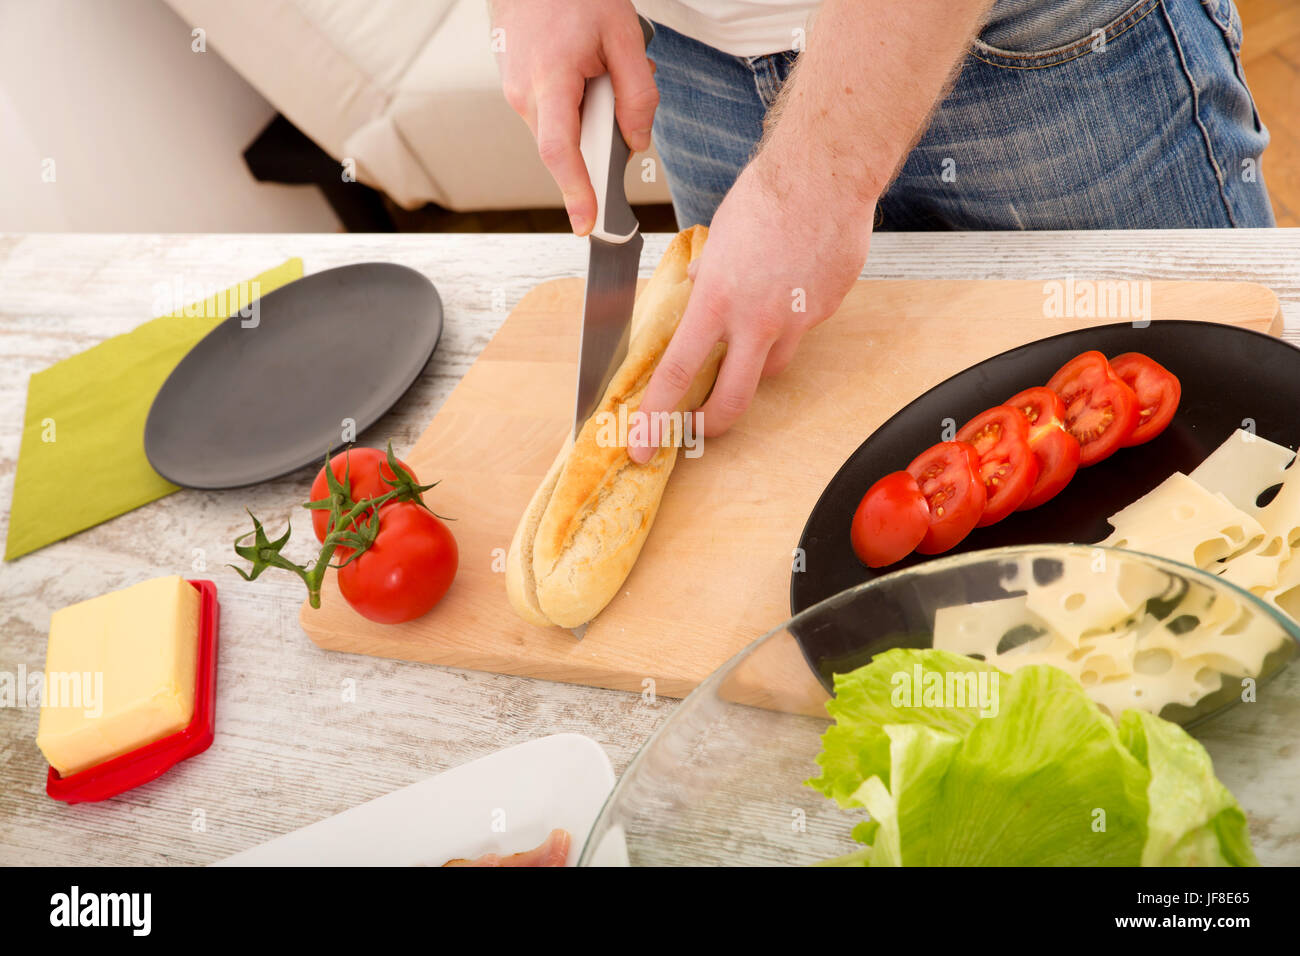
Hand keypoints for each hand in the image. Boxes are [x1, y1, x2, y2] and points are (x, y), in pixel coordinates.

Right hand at [490, 0, 656, 234]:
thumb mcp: (623, 34)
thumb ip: (637, 93)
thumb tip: (637, 140)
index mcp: (550, 80)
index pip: (561, 152)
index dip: (576, 193)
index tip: (587, 224)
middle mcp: (524, 93)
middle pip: (565, 149)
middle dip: (599, 145)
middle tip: (618, 107)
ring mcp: (515, 92)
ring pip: (560, 134)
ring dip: (587, 120)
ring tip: (598, 74)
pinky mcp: (516, 89)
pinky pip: (551, 117)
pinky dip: (574, 109)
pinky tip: (583, 74)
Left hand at [628, 160, 875, 462]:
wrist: (825, 174)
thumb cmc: (768, 196)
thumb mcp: (716, 240)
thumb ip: (707, 276)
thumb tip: (699, 286)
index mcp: (716, 301)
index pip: (677, 373)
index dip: (657, 416)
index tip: (645, 443)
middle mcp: (757, 321)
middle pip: (732, 400)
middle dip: (710, 424)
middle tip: (698, 428)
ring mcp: (796, 321)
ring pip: (772, 368)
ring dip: (755, 363)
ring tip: (752, 333)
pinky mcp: (825, 311)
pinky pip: (802, 330)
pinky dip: (791, 320)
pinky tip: (792, 286)